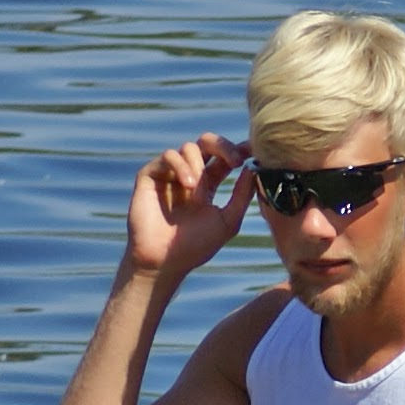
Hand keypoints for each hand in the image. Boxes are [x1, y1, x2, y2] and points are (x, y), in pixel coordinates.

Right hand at [126, 133, 253, 278]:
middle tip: (235, 161)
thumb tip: (254, 167)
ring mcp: (169, 174)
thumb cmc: (196, 246)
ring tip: (199, 192)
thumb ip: (243, 195)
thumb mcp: (228, 221)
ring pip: (189, 147)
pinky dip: (181, 165)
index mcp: (208, 184)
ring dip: (199, 166)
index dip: (238, 150)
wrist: (164, 261)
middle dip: (223, 146)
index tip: (253, 151)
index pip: (224, 157)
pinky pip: (168, 155)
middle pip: (207, 143)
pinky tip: (188, 184)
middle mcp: (189, 175)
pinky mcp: (150, 175)